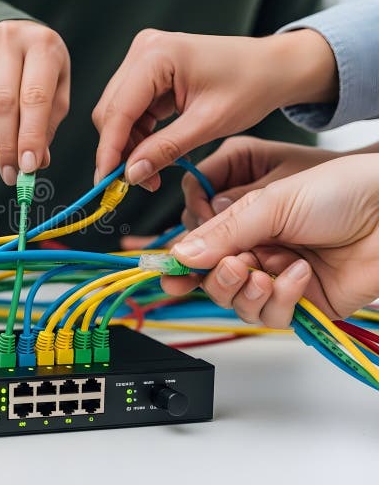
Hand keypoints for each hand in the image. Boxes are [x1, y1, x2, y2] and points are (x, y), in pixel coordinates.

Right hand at [0, 20, 69, 184]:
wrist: (12, 35)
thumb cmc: (41, 68)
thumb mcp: (57, 89)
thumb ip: (48, 124)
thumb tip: (36, 162)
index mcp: (42, 44)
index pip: (34, 97)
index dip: (30, 136)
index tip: (29, 167)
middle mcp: (8, 39)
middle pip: (2, 104)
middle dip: (7, 146)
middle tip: (13, 175)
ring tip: (5, 158)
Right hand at [93, 28, 337, 188]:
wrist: (275, 68)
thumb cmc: (252, 86)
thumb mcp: (209, 124)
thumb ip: (165, 149)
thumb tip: (131, 174)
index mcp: (157, 54)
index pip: (118, 110)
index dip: (109, 150)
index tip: (105, 182)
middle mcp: (144, 50)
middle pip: (111, 111)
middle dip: (120, 150)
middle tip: (140, 182)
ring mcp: (145, 58)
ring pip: (118, 113)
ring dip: (129, 146)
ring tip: (152, 173)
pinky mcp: (149, 71)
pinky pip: (132, 110)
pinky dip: (139, 135)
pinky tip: (154, 154)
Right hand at [162, 155, 378, 327]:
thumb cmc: (341, 190)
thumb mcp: (271, 202)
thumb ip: (223, 230)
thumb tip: (182, 254)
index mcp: (245, 220)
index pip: (200, 247)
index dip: (181, 262)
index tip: (166, 272)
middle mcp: (258, 250)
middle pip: (212, 280)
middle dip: (216, 278)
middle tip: (232, 266)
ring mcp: (279, 277)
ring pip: (238, 304)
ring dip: (244, 292)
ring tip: (262, 273)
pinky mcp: (303, 302)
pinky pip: (272, 316)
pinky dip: (281, 298)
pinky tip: (298, 274)